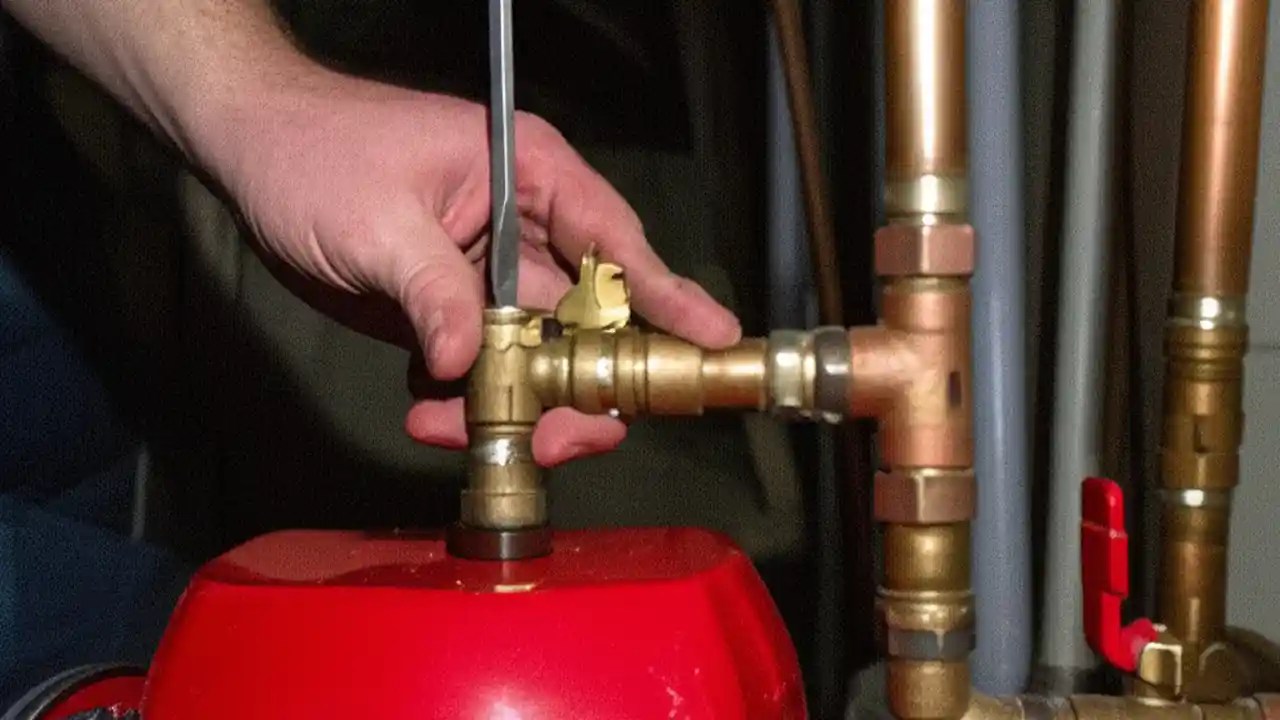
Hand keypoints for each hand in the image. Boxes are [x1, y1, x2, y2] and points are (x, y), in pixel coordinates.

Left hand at [199, 66, 741, 464]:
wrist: (250, 154)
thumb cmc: (316, 151)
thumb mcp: (376, 219)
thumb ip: (431, 289)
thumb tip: (466, 362)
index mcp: (529, 175)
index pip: (616, 242)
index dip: (669, 296)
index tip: (713, 342)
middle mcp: (525, 230)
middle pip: (590, 319)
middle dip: (583, 388)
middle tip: (561, 440)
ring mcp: (492, 277)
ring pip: (539, 359)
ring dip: (516, 408)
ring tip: (453, 430)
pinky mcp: (453, 312)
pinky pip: (484, 373)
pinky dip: (466, 406)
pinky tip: (426, 414)